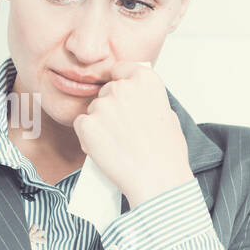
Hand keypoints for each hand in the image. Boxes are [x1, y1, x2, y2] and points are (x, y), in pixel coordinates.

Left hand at [71, 60, 193, 205]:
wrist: (157, 180)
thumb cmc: (167, 154)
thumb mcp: (168, 116)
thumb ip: (148, 101)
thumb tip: (136, 99)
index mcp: (146, 81)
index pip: (121, 69)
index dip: (119, 81)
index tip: (121, 93)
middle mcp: (123, 87)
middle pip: (106, 91)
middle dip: (111, 107)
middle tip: (124, 130)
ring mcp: (102, 105)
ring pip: (93, 109)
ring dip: (100, 123)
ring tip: (118, 144)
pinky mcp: (86, 124)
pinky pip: (81, 125)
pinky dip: (89, 137)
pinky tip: (106, 150)